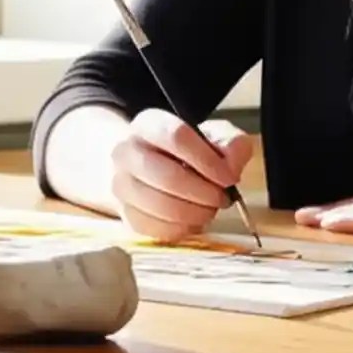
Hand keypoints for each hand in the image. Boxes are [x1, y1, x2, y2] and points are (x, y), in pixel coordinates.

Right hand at [110, 109, 252, 241]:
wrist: (146, 167)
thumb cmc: (184, 152)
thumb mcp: (213, 136)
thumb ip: (232, 145)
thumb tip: (231, 167)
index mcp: (148, 124)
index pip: (176, 137)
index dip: (208, 161)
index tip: (228, 177)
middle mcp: (126, 152)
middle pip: (168, 176)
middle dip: (204, 193)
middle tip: (222, 198)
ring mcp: (120, 184)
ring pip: (161, 206)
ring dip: (195, 213)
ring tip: (208, 209)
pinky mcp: (124, 214)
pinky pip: (157, 228)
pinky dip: (182, 228)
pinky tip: (192, 219)